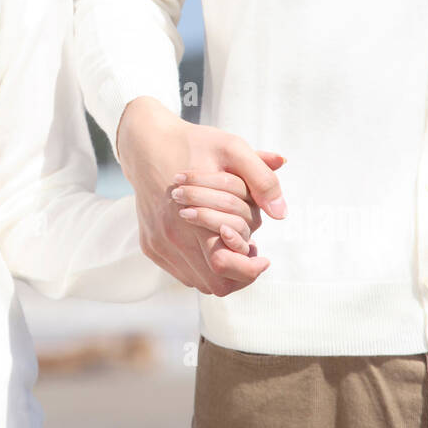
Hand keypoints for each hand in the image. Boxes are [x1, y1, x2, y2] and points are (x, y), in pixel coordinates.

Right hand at [116, 97, 286, 295]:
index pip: (224, 266)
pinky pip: (181, 272)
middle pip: (215, 284)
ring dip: (220, 271)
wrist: (146, 143)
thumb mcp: (233, 150)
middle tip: (250, 251)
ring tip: (231, 245)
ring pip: (198, 282)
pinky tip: (210, 243)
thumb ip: (261, 180)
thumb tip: (281, 213)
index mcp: (191, 219)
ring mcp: (158, 245)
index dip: (249, 269)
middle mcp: (170, 238)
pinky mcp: (150, 246)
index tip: (262, 255)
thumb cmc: (193, 144)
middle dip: (240, 273)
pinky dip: (201, 265)